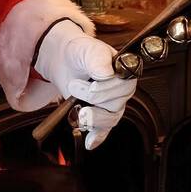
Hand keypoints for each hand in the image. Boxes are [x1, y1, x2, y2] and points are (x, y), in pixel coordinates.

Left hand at [34, 19, 136, 149]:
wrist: (64, 59)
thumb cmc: (80, 52)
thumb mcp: (89, 49)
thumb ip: (98, 59)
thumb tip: (106, 74)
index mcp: (125, 71)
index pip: (124, 86)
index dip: (106, 88)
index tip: (91, 83)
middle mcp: (122, 90)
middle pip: (115, 104)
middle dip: (91, 97)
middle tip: (74, 85)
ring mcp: (111, 104)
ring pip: (110, 119)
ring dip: (93, 117)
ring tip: (77, 110)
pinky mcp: (99, 115)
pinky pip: (103, 130)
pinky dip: (97, 137)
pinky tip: (89, 142)